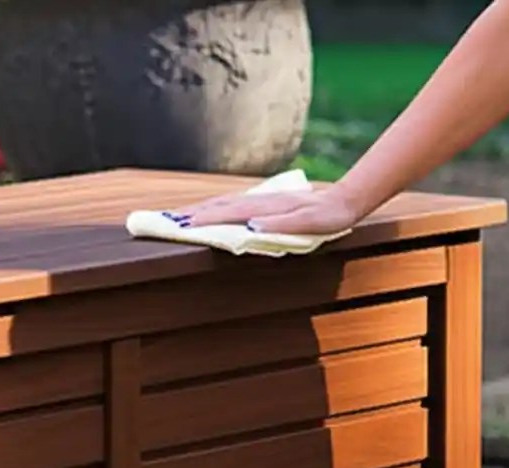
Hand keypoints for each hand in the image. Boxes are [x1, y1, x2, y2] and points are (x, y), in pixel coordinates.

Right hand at [168, 187, 368, 235]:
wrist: (344, 200)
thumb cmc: (328, 216)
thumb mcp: (311, 222)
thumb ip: (283, 224)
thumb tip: (252, 224)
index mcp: (264, 208)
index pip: (226, 214)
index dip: (202, 220)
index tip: (179, 227)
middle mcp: (257, 201)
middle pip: (217, 206)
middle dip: (191, 213)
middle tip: (164, 221)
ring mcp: (258, 200)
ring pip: (221, 204)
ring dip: (198, 210)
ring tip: (176, 217)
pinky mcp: (261, 203)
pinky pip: (229, 206)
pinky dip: (212, 209)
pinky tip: (207, 212)